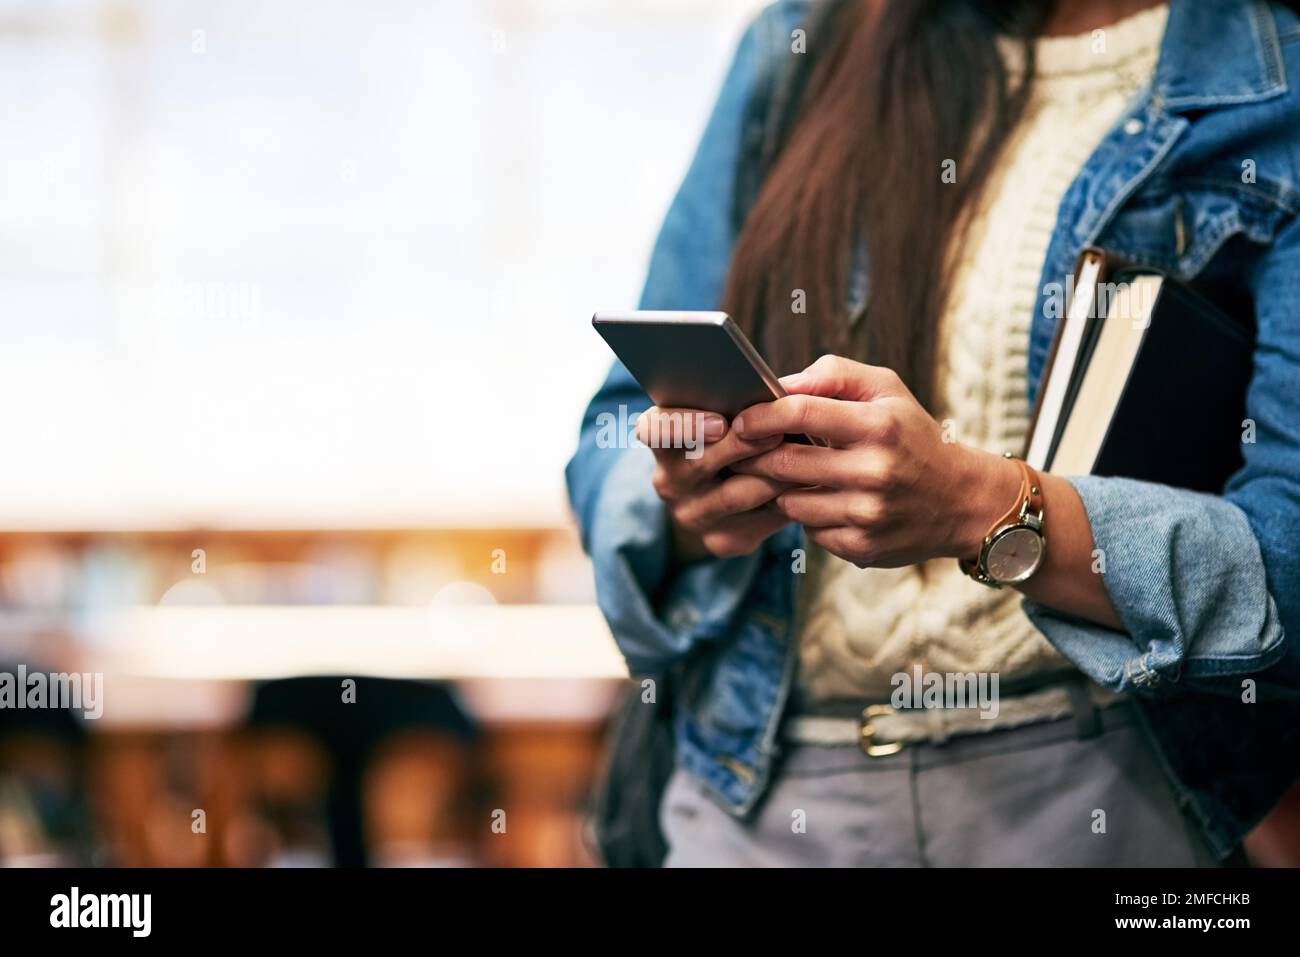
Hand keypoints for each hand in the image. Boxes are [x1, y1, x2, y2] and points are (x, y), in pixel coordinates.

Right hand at [636, 407, 792, 560]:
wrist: (729, 493)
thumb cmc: (736, 433)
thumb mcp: (727, 409)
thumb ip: (736, 399)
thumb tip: (776, 395)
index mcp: (661, 439)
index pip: (655, 429)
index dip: (683, 426)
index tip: (719, 423)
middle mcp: (668, 480)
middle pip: (701, 463)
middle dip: (743, 446)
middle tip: (780, 430)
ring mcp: (691, 514)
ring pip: (734, 495)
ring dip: (772, 473)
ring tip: (804, 456)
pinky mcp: (721, 540)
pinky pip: (757, 521)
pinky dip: (784, 499)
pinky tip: (804, 484)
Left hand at [730, 355, 1022, 567]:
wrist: (962, 501)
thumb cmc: (912, 435)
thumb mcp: (886, 390)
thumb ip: (833, 375)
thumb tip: (781, 384)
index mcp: (879, 425)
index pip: (800, 412)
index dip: (761, 416)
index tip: (741, 419)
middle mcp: (874, 472)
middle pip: (784, 462)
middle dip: (754, 456)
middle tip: (741, 451)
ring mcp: (867, 514)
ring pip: (789, 501)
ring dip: (780, 488)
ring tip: (788, 475)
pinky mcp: (861, 547)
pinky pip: (809, 529)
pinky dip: (807, 514)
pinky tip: (821, 501)